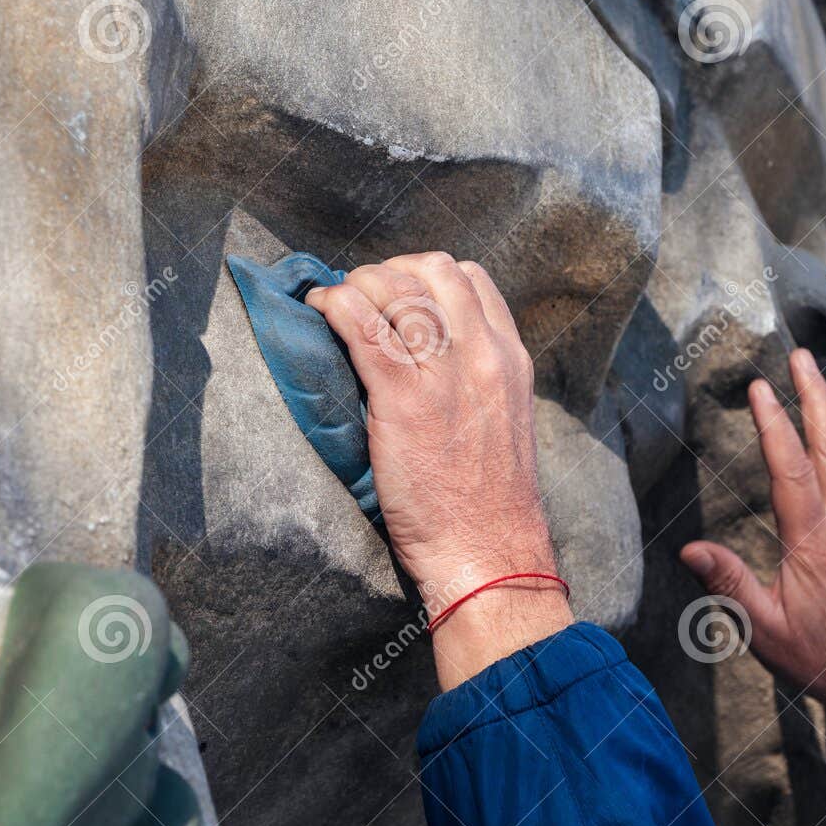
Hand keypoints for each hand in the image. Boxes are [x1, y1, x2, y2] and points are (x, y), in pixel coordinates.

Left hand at [305, 253, 572, 688]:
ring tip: (332, 309)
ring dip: (355, 286)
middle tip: (358, 299)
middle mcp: (482, 355)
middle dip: (387, 272)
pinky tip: (316, 313)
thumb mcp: (501, 425)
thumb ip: (476, 384)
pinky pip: (360, 325)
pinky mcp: (404, 398)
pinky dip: (331, 307)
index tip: (395, 294)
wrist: (489, 555)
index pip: (470, 279)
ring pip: (394, 287)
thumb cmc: (488, 507)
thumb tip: (430, 362)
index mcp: (509, 360)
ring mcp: (444, 373)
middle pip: (431, 270)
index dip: (423, 275)